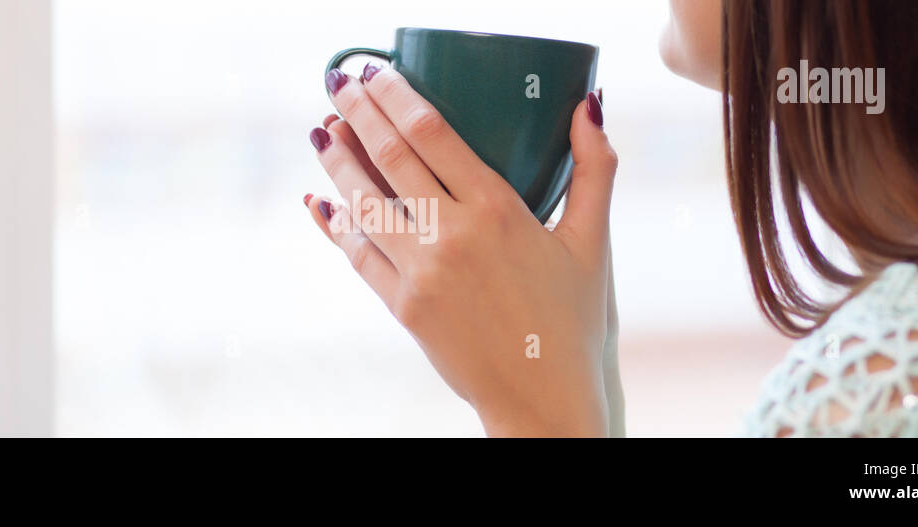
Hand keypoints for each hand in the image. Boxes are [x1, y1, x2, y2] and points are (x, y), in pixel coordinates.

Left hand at [304, 64, 617, 436]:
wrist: (546, 397)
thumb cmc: (574, 322)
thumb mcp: (593, 242)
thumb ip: (595, 170)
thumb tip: (587, 108)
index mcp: (499, 210)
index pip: (432, 133)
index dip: (396, 97)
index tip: (377, 75)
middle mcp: (453, 235)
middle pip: (389, 157)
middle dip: (357, 114)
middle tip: (337, 85)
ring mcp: (422, 272)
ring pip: (363, 204)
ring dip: (337, 163)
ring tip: (323, 132)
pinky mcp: (403, 306)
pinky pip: (358, 254)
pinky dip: (336, 225)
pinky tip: (323, 203)